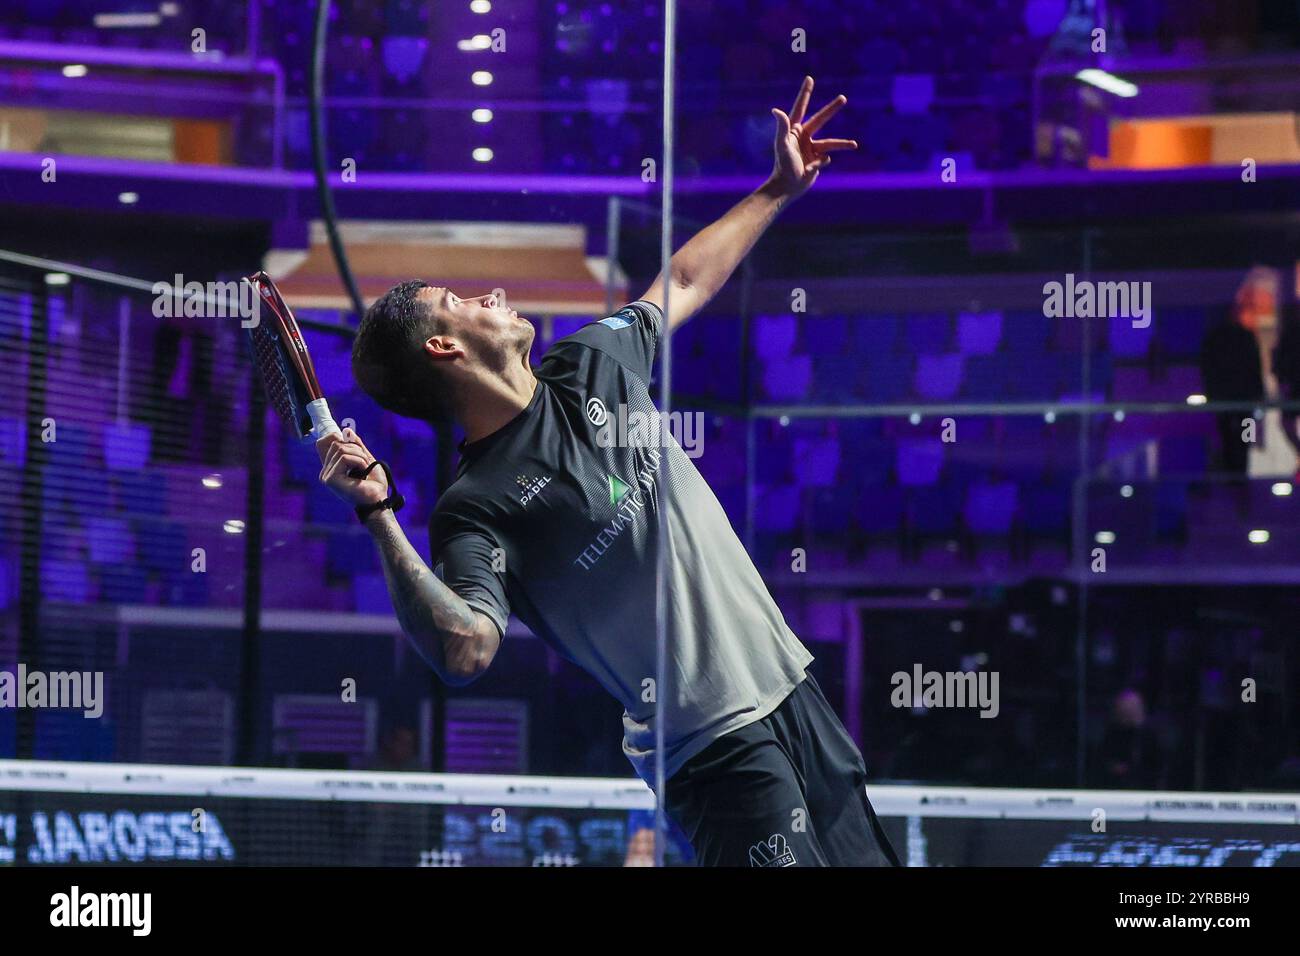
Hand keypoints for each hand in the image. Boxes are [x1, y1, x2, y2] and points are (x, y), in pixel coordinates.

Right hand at [317, 427, 388, 507]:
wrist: (378, 499)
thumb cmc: (374, 484)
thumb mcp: (366, 459)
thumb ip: (356, 446)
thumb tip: (345, 430)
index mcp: (332, 469)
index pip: (331, 445)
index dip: (343, 440)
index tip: (355, 444)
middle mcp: (326, 473)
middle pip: (337, 445)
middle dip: (356, 449)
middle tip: (365, 462)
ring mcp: (326, 476)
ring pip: (341, 450)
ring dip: (359, 456)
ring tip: (365, 467)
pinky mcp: (330, 479)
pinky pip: (344, 458)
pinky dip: (358, 461)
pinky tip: (363, 471)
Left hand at [768, 76, 856, 198]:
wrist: (788, 187)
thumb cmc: (783, 165)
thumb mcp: (782, 145)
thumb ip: (782, 127)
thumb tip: (776, 110)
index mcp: (794, 130)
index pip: (800, 107)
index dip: (806, 93)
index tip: (810, 79)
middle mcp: (803, 137)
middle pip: (821, 119)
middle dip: (832, 109)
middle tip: (843, 98)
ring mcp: (811, 149)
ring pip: (830, 143)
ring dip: (843, 144)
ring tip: (854, 145)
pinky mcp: (816, 160)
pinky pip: (825, 159)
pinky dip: (821, 164)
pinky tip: (811, 169)